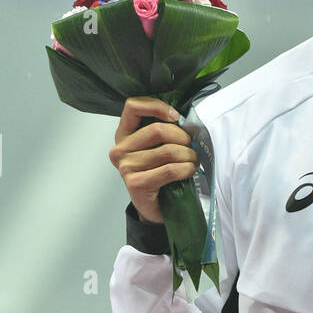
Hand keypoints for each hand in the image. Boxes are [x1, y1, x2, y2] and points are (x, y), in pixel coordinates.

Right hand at [109, 97, 197, 223]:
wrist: (157, 206)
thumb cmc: (159, 173)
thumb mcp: (157, 147)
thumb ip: (162, 131)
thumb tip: (184, 119)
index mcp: (123, 135)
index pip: (133, 106)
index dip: (157, 106)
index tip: (176, 116)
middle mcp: (120, 150)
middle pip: (157, 130)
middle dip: (182, 137)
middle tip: (192, 145)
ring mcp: (126, 168)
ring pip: (167, 151)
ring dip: (188, 155)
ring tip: (193, 160)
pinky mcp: (136, 184)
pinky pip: (169, 169)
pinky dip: (186, 169)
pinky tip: (189, 170)